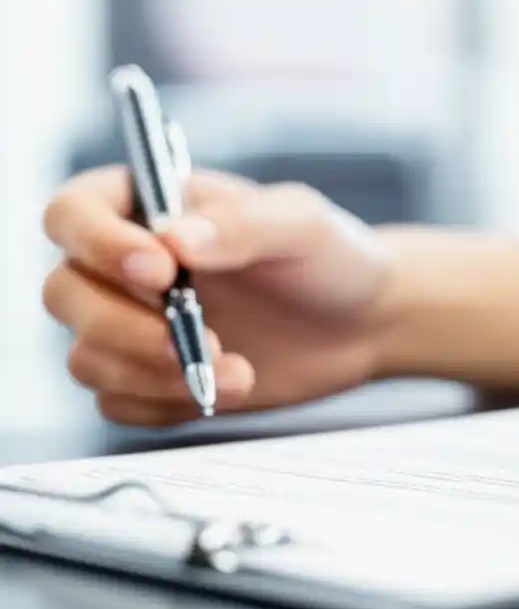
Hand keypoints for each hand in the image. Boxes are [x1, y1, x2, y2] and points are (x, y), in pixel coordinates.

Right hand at [42, 167, 393, 423]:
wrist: (363, 322)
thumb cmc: (330, 258)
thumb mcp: (302, 225)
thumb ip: (243, 224)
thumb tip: (175, 237)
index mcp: (145, 205)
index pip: (73, 215)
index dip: (100, 244)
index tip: (162, 271)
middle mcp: (123, 264)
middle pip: (65, 294)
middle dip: (127, 326)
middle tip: (200, 339)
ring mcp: (131, 324)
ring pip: (87, 357)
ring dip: (154, 373)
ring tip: (237, 372)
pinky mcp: (149, 378)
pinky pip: (119, 402)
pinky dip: (165, 403)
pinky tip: (223, 388)